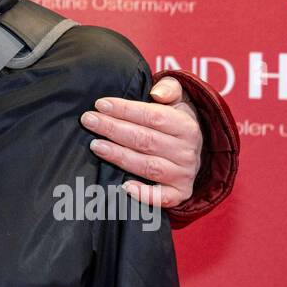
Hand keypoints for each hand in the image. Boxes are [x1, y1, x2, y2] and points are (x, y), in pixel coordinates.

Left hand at [80, 76, 202, 207]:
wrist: (198, 151)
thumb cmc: (176, 121)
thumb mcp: (179, 99)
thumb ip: (169, 88)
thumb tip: (157, 93)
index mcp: (186, 126)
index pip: (153, 116)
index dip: (125, 110)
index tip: (100, 104)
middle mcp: (187, 152)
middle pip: (145, 140)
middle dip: (113, 129)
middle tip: (88, 120)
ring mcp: (183, 174)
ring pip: (147, 166)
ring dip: (119, 156)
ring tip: (95, 145)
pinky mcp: (179, 193)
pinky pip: (162, 197)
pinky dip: (144, 194)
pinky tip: (124, 186)